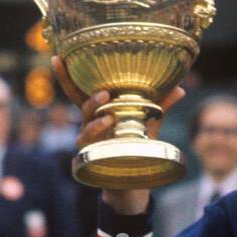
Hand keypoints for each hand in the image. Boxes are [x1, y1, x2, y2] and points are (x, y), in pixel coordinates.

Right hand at [51, 55, 185, 214]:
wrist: (132, 179)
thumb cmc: (135, 144)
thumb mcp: (148, 123)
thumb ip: (160, 105)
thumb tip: (180, 89)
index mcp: (98, 110)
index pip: (79, 90)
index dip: (66, 75)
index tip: (56, 57)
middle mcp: (89, 122)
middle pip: (80, 104)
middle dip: (88, 98)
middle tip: (104, 93)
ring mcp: (88, 140)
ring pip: (86, 126)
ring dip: (96, 119)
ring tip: (110, 117)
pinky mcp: (90, 155)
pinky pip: (90, 144)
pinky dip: (99, 135)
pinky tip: (109, 127)